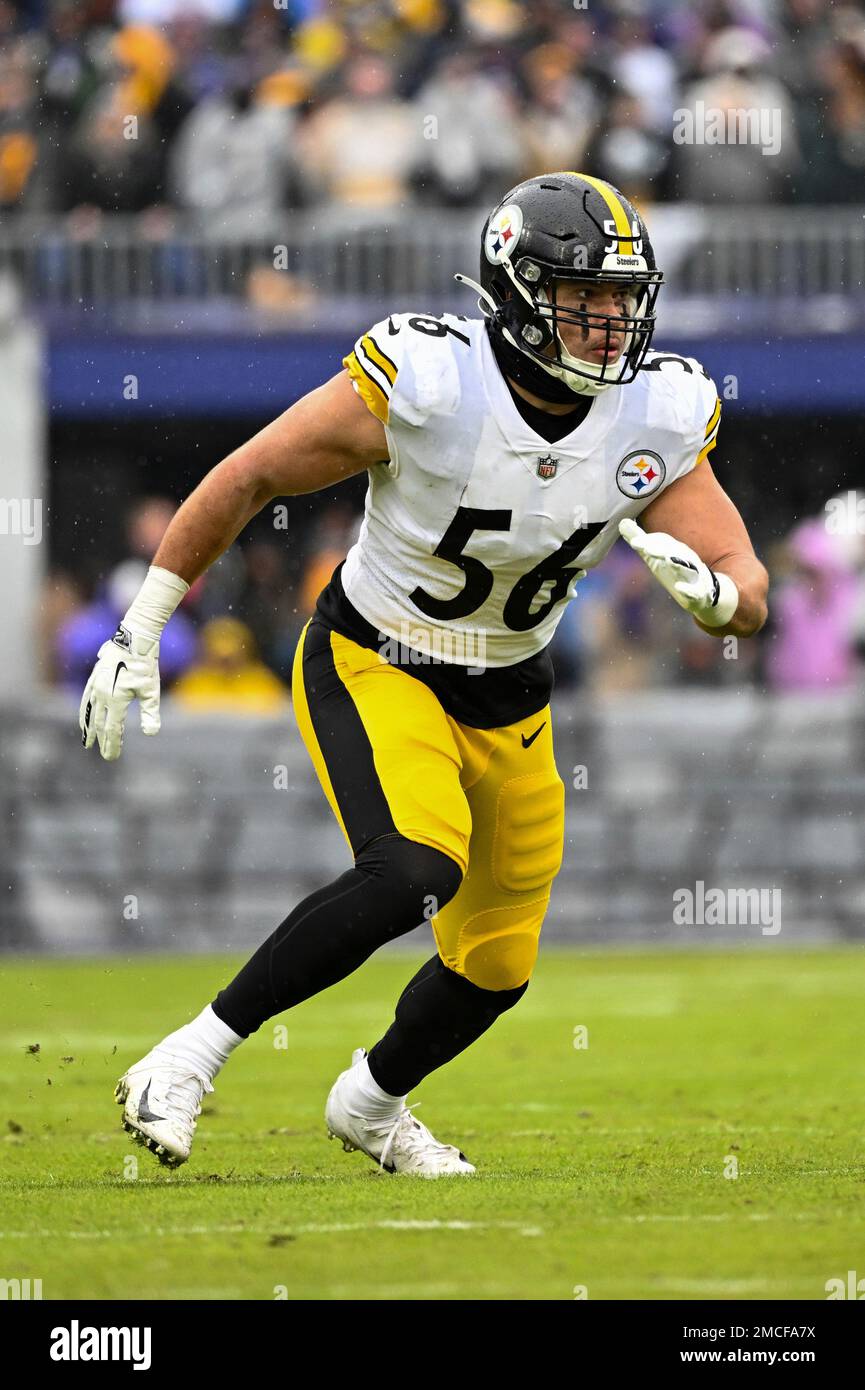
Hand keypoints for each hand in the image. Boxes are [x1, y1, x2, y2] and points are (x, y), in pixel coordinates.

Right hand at [79, 624, 160, 760]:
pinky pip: (86, 699)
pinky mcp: (94, 678)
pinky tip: (85, 717)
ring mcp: (96, 686)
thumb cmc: (145, 665)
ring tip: (87, 741)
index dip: (112, 744)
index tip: (111, 757)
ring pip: (89, 712)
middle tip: (105, 755)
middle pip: (100, 724)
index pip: (112, 728)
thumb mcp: (151, 691)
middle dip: (102, 741)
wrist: (134, 639)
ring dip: (89, 729)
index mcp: (116, 699)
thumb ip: (150, 713)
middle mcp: (102, 694)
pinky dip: (85, 712)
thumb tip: (151, 733)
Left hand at [618, 518, 737, 625]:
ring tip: (668, 560)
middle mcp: (685, 560)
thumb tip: (622, 522)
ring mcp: (695, 575)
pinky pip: (696, 591)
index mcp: (674, 551)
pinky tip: (680, 589)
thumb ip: (640, 540)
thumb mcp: (656, 556)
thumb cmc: (675, 570)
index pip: (662, 543)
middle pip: (674, 551)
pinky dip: (689, 590)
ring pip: (688, 567)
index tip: (634, 543)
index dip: (649, 542)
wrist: (706, 593)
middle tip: (646, 549)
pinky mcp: (700, 593)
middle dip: (661, 549)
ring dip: (678, 563)